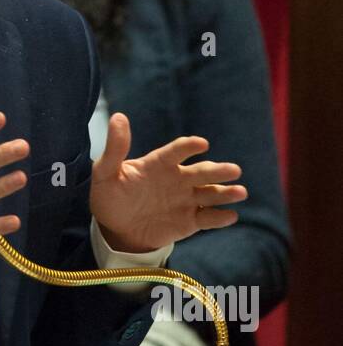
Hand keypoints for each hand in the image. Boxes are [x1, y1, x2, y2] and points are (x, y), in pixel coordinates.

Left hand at [90, 112, 245, 253]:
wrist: (115, 229)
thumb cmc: (110, 196)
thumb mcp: (105, 173)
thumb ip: (115, 149)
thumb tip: (118, 116)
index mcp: (159, 164)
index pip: (177, 151)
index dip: (189, 146)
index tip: (201, 144)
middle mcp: (177, 179)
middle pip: (202, 172)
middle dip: (219, 171)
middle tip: (234, 170)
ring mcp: (185, 200)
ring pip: (211, 194)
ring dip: (226, 192)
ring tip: (240, 192)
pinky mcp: (189, 221)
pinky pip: (208, 218)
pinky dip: (220, 217)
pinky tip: (231, 216)